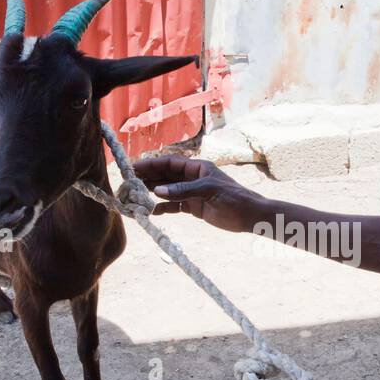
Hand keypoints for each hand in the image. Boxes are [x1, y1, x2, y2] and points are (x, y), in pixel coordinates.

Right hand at [132, 156, 256, 232]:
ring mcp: (192, 193)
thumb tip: (157, 191)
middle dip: (147, 178)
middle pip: (165, 176)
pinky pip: (174, 206)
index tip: (134, 168)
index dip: (151, 164)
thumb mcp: (208, 190)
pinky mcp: (194, 207)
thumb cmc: (234, 198)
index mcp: (197, 168)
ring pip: (167, 191)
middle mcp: (192, 178)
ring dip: (152, 193)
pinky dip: (162, 208)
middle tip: (129, 183)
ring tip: (135, 197)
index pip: (169, 163)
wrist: (250, 216)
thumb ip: (183, 191)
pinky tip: (151, 211)